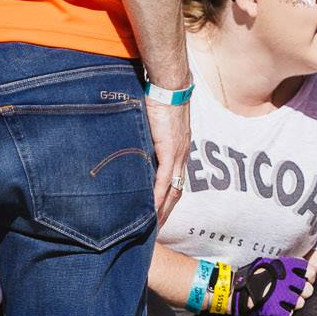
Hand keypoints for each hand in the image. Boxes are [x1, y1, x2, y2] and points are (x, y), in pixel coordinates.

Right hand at [146, 98, 190, 219]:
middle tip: (155, 229)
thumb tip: (135, 142)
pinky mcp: (168, 151)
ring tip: (152, 226)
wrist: (169, 86)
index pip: (175, 181)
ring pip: (171, 191)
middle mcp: (181, 156)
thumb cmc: (161, 98)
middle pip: (176, 192)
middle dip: (166, 212)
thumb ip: (148, 136)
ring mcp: (176, 155)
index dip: (168, 200)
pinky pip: (163, 180)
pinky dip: (156, 196)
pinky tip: (150, 209)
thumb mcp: (155, 123)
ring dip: (162, 210)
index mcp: (179, 150)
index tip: (159, 214)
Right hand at [231, 255, 314, 315]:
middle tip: (291, 293)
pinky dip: (283, 312)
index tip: (305, 280)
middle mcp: (285, 280)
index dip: (310, 277)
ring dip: (293, 303)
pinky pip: (288, 314)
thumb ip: (295, 265)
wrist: (234, 289)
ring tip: (282, 301)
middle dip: (302, 293)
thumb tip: (316, 268)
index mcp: (285, 267)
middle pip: (308, 290)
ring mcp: (280, 295)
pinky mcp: (274, 309)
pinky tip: (276, 307)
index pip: (309, 271)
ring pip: (300, 303)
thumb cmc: (255, 276)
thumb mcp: (274, 264)